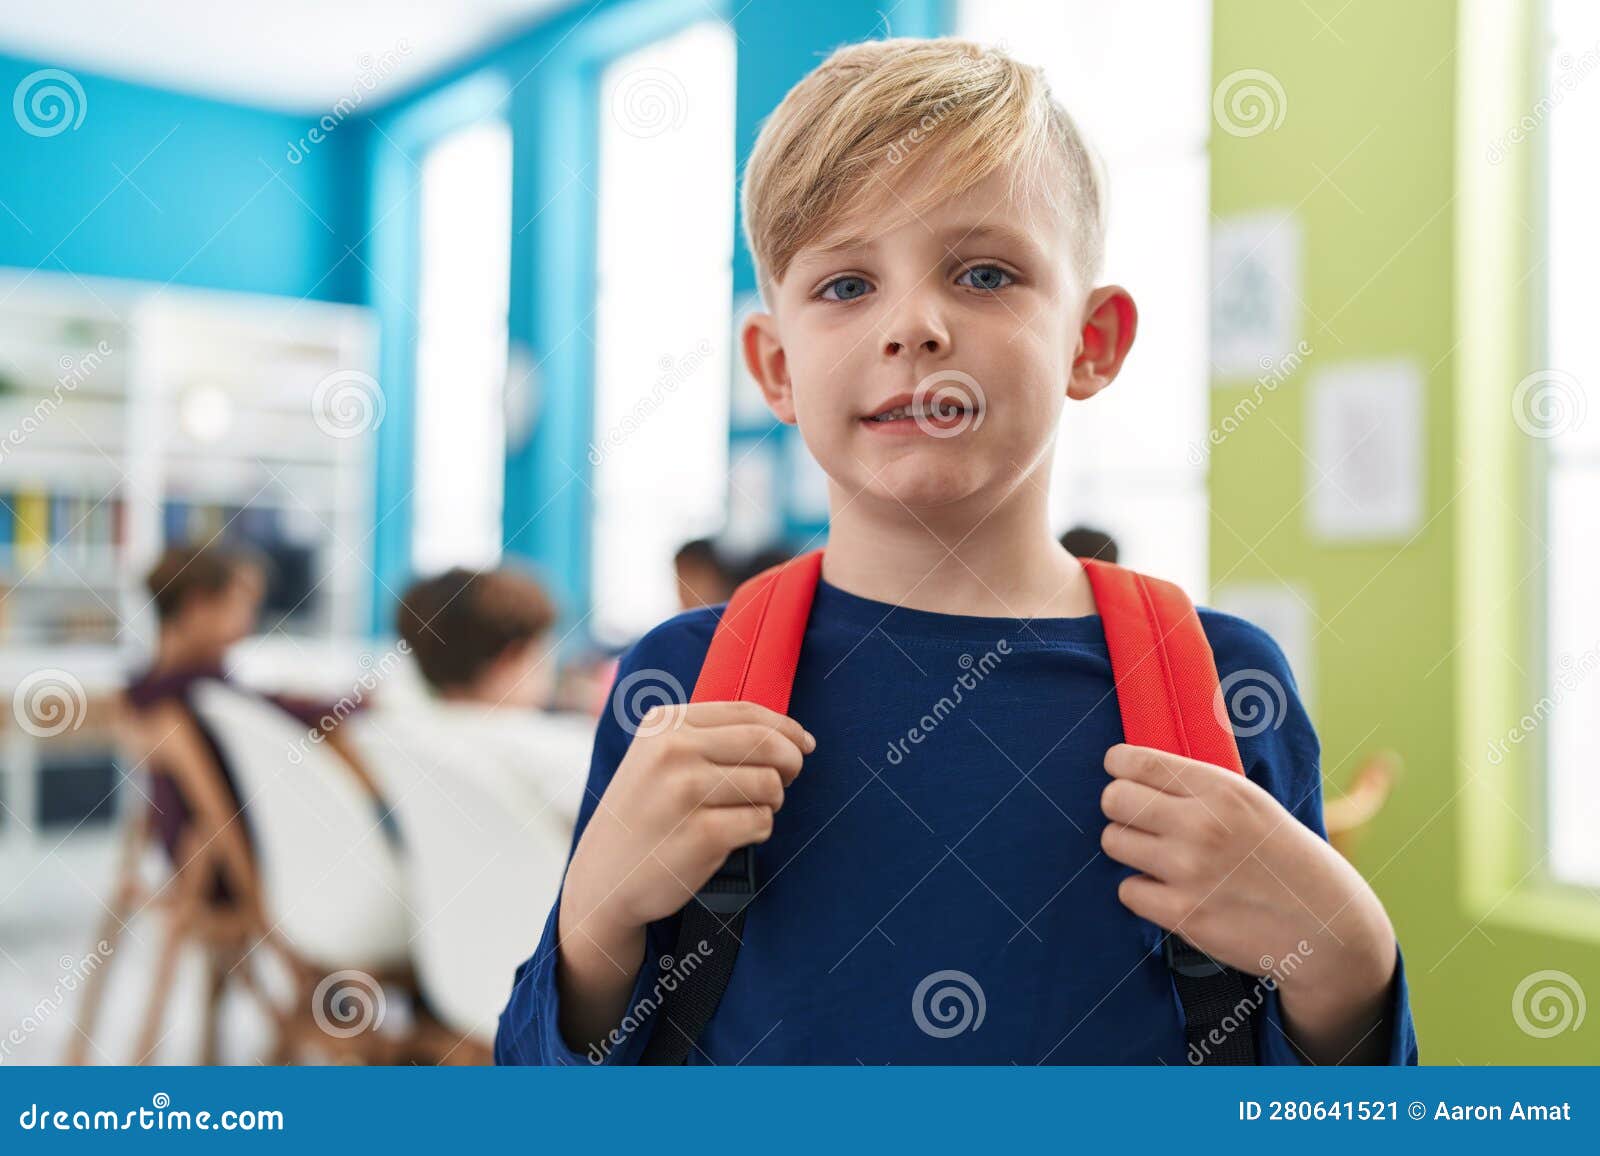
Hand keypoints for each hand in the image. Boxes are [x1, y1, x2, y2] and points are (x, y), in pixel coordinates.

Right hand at [562, 700, 813, 944]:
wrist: (604, 879)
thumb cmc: (644, 815)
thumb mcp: (657, 758)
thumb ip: (709, 738)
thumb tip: (789, 734)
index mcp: (665, 725)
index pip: (747, 712)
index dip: (786, 727)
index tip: (804, 743)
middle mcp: (673, 751)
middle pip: (767, 743)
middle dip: (790, 762)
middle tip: (787, 780)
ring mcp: (686, 792)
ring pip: (769, 784)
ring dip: (770, 802)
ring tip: (744, 813)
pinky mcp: (702, 834)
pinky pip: (761, 822)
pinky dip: (757, 831)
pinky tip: (732, 838)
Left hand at [1099, 743, 1397, 1061]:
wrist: (1326, 926)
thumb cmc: (1282, 858)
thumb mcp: (1251, 803)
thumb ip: (1197, 786)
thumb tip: (1132, 767)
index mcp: (1222, 790)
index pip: (1139, 761)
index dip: (1118, 764)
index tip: (1118, 771)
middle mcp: (1203, 825)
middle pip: (1113, 799)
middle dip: (1120, 807)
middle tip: (1139, 819)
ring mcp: (1191, 871)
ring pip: (1113, 842)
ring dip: (1130, 849)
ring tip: (1161, 856)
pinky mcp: (1184, 914)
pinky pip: (1128, 890)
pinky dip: (1143, 892)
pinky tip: (1174, 892)